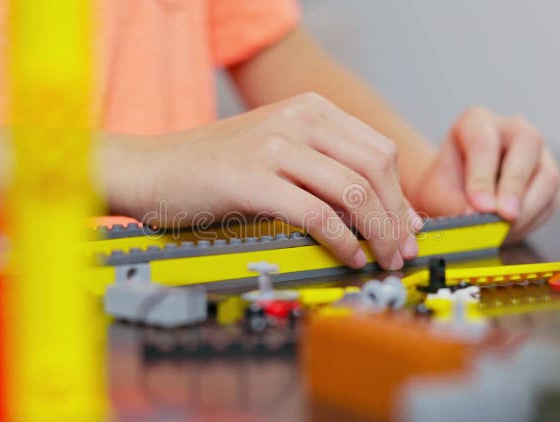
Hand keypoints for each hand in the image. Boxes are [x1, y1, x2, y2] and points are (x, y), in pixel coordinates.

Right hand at [103, 93, 423, 269]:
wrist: (152, 169)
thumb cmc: (214, 168)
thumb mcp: (276, 150)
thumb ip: (325, 168)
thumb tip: (381, 210)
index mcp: (309, 109)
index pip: (377, 150)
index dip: (401, 194)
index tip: (407, 227)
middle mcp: (297, 119)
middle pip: (375, 169)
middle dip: (397, 217)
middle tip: (400, 251)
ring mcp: (275, 147)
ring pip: (353, 192)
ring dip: (377, 233)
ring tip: (380, 260)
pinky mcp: (253, 180)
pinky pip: (317, 215)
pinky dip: (341, 242)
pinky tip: (347, 258)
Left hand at [406, 107, 559, 242]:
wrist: (455, 198)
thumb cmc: (445, 190)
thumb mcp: (439, 195)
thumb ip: (457, 205)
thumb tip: (480, 219)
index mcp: (476, 122)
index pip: (483, 143)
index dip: (482, 177)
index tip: (480, 207)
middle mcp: (512, 129)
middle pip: (527, 143)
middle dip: (515, 185)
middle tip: (504, 217)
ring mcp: (537, 153)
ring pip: (547, 175)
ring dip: (527, 209)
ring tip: (502, 233)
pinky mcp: (549, 179)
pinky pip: (551, 199)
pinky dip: (532, 220)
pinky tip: (511, 233)